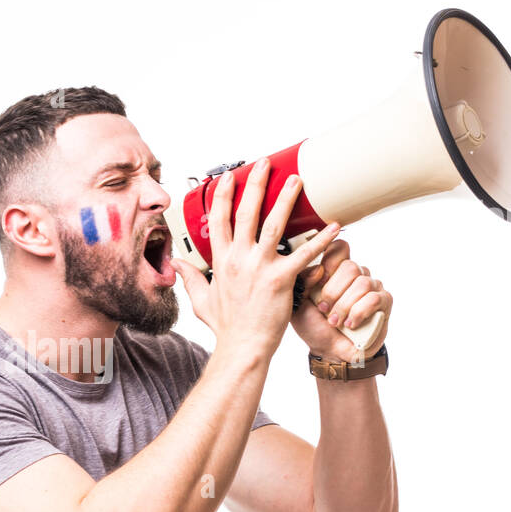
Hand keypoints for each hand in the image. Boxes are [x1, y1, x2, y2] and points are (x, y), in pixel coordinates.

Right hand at [172, 159, 340, 360]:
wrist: (243, 347)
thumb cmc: (226, 326)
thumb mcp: (201, 300)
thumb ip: (190, 278)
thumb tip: (176, 264)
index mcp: (221, 261)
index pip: (219, 220)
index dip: (224, 195)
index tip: (230, 177)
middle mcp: (239, 259)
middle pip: (247, 212)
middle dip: (255, 184)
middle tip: (264, 164)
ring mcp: (260, 268)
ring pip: (273, 224)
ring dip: (286, 199)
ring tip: (296, 180)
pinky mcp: (281, 279)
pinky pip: (304, 254)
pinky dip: (321, 240)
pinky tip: (335, 226)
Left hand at [290, 237, 392, 362]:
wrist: (329, 352)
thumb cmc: (315, 327)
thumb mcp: (299, 303)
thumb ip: (303, 282)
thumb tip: (317, 269)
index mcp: (336, 271)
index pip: (340, 248)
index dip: (330, 260)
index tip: (319, 279)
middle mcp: (356, 276)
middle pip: (350, 266)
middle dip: (333, 291)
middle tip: (324, 309)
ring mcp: (372, 287)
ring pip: (363, 283)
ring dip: (345, 306)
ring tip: (335, 322)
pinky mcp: (384, 303)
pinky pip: (374, 299)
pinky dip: (358, 313)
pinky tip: (350, 325)